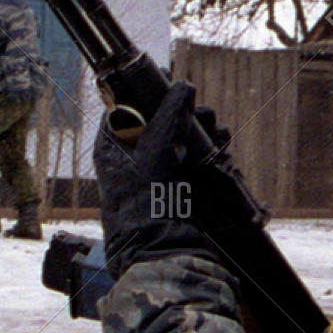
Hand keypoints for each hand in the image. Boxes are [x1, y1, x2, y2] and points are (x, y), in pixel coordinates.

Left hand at [93, 81, 215, 280]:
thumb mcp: (155, 151)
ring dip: (200, 130)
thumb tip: (182, 87)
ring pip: (178, 138)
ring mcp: (155, 173)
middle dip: (183, 113)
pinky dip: (208, 150)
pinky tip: (220, 146)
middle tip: (201, 113)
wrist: (163, 252)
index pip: (123, 107)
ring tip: (216, 131)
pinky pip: (192, 159)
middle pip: (157, 120)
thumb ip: (167, 116)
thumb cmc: (145, 204)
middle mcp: (131, 159)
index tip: (167, 80)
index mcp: (112, 149)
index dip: (145, 92)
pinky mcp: (177, 187)